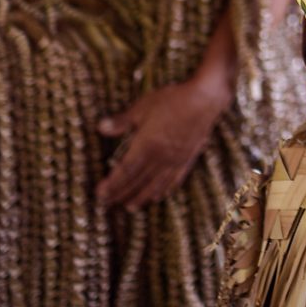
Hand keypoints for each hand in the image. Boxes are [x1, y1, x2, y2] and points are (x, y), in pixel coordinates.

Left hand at [96, 77, 230, 209]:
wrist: (205, 99)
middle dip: (121, 194)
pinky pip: (174, 180)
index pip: (125, 171)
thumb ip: (122, 121)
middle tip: (108, 203)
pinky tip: (158, 197)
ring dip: (140, 197)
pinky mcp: (187, 159)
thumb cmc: (173, 99)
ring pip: (155, 185)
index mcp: (146, 145)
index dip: (112, 184)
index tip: (100, 194)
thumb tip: (100, 128)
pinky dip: (164, 191)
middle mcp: (160, 158)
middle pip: (138, 181)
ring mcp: (175, 160)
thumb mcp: (143, 107)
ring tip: (129, 207)